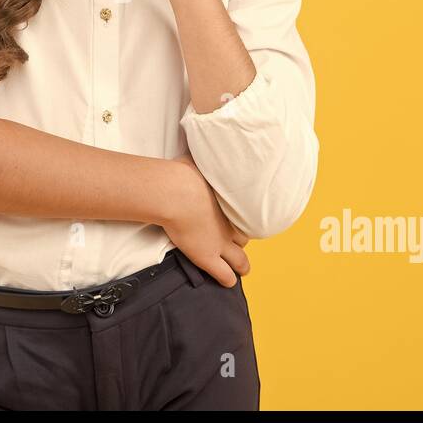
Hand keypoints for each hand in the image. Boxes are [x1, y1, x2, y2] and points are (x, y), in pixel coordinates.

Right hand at [161, 153, 250, 286]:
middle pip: (245, 237)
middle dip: (241, 239)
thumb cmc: (185, 172)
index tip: (236, 216)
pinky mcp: (208, 258)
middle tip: (235, 239)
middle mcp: (232, 225)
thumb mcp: (201, 159)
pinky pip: (225, 276)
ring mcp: (221, 244)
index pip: (246, 216)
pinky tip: (227, 281)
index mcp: (232, 203)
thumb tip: (210, 141)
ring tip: (240, 267)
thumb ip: (208, 158)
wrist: (176, 193)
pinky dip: (227, 279)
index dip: (241, 218)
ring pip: (242, 261)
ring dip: (241, 264)